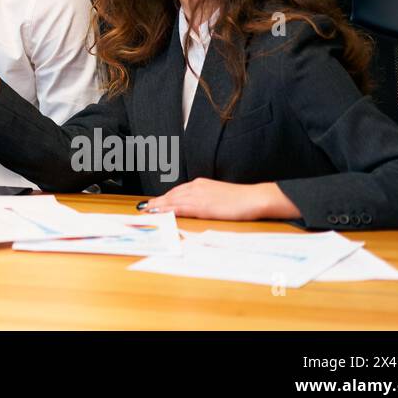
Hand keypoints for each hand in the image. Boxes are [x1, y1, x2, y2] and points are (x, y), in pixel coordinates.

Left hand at [141, 179, 299, 221]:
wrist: (254, 198)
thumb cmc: (241, 199)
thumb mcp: (219, 196)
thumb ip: (206, 199)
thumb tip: (198, 207)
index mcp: (200, 184)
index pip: (177, 191)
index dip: (164, 197)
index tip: (153, 202)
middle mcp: (196, 187)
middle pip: (171, 195)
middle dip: (156, 201)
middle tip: (143, 207)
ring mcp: (199, 195)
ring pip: (172, 200)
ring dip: (158, 206)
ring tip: (146, 211)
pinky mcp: (203, 205)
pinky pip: (180, 207)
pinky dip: (168, 210)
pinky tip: (160, 213)